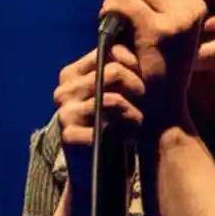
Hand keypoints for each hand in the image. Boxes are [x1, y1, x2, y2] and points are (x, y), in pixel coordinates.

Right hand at [53, 43, 144, 194]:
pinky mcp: (69, 136)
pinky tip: (132, 135)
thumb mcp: (116, 94)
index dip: (134, 60)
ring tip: (141, 119)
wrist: (99, 175)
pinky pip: (107, 122)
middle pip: (113, 70)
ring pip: (113, 97)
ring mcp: (64, 113)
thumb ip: (120, 70)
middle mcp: (63, 90)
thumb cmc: (114, 129)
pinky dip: (126, 128)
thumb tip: (141, 40)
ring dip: (135, 109)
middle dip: (139, 84)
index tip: (151, 74)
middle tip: (150, 100)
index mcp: (71, 74)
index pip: (106, 51)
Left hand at [99, 0, 205, 131]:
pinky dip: (110, 8)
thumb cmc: (153, 71)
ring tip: (108, 17)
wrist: (161, 110)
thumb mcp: (156, 32)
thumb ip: (142, 4)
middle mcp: (192, 8)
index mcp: (195, 4)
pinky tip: (106, 23)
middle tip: (112, 6)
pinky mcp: (159, 32)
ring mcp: (178, 20)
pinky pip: (126, 2)